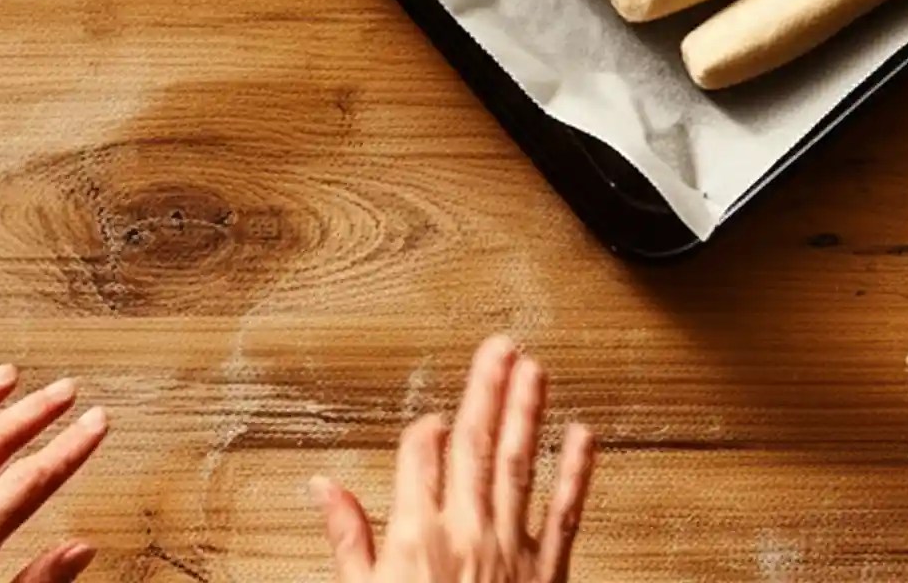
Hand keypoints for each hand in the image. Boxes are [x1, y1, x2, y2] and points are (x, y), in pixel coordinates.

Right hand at [311, 337, 595, 582]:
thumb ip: (347, 539)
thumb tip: (324, 490)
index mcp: (416, 536)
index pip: (420, 457)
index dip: (425, 430)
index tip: (432, 418)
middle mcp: (467, 532)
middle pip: (475, 445)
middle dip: (486, 390)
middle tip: (500, 346)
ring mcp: (511, 549)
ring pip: (519, 464)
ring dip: (528, 412)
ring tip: (535, 370)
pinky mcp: (548, 571)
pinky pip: (565, 512)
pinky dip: (576, 472)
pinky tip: (584, 438)